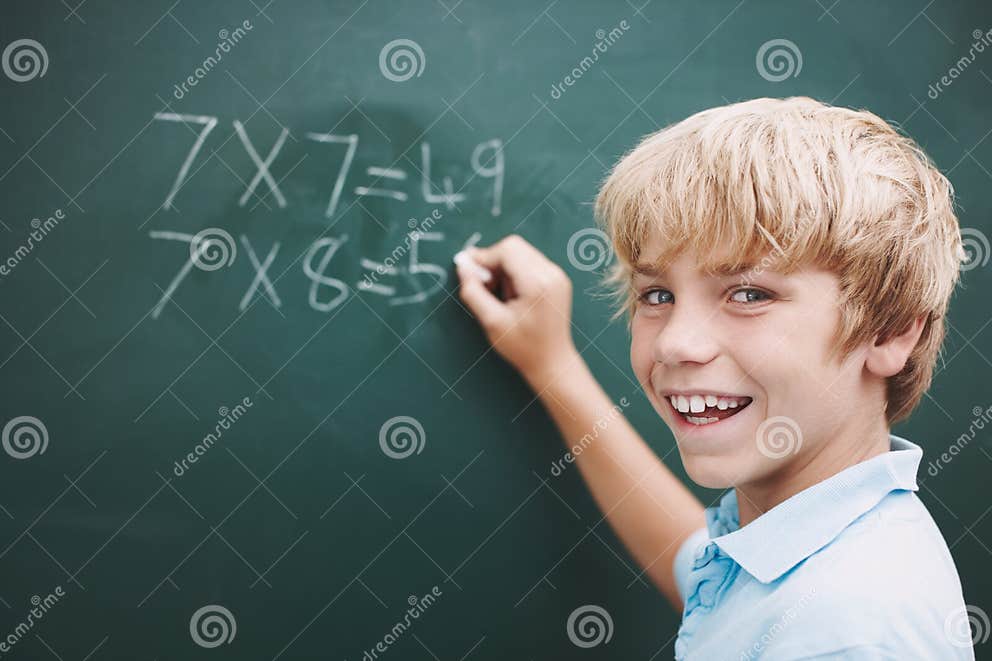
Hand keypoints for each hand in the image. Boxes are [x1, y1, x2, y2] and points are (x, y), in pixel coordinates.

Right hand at [456, 234, 576, 384]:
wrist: (552, 362)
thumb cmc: (523, 347)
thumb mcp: (492, 322)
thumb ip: (473, 292)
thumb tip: (462, 266)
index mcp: (537, 283)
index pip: (507, 250)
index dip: (484, 258)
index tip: (469, 273)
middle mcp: (551, 273)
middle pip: (514, 247)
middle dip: (493, 262)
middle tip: (484, 286)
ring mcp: (557, 275)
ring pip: (521, 252)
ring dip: (503, 267)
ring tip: (499, 295)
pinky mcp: (557, 279)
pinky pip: (530, 262)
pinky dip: (515, 272)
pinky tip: (511, 294)